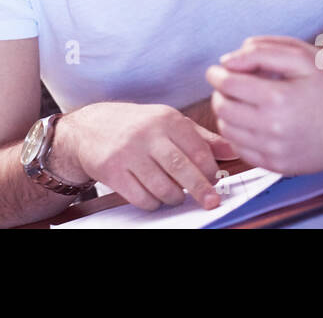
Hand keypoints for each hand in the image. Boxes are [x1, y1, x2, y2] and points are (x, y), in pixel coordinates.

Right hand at [53, 102, 238, 211]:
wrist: (88, 128)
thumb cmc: (136, 126)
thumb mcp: (168, 122)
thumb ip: (202, 137)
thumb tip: (234, 151)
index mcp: (166, 118)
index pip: (198, 150)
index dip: (210, 171)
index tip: (214, 181)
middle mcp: (147, 133)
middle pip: (183, 170)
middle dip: (201, 190)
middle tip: (211, 202)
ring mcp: (128, 153)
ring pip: (163, 188)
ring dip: (173, 198)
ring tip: (173, 193)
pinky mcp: (112, 171)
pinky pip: (142, 198)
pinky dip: (152, 202)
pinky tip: (152, 194)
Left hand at [206, 36, 322, 175]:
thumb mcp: (302, 58)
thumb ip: (261, 52)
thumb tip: (227, 61)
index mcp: (278, 97)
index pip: (228, 84)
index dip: (216, 74)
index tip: (217, 70)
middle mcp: (274, 127)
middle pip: (222, 109)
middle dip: (219, 93)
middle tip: (227, 85)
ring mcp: (274, 150)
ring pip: (228, 131)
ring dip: (225, 114)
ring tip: (239, 102)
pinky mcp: (277, 166)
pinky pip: (241, 151)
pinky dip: (237, 135)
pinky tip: (249, 122)